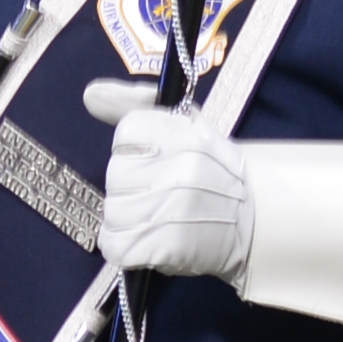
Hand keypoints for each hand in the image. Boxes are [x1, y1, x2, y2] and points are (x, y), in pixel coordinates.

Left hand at [96, 108, 256, 281]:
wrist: (251, 221)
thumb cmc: (211, 169)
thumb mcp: (185, 123)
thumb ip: (135, 104)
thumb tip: (91, 94)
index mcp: (183, 135)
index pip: (124, 136)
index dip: (135, 151)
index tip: (158, 161)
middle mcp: (177, 170)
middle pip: (115, 177)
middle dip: (131, 188)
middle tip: (161, 194)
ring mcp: (169, 210)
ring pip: (112, 213)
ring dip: (128, 220)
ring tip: (157, 219)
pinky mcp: (163, 247)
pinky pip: (116, 245)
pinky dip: (127, 247)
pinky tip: (149, 241)